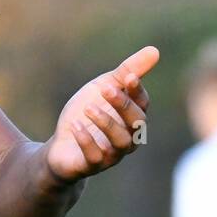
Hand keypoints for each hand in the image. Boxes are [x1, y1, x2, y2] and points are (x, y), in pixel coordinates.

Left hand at [45, 46, 158, 182]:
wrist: (61, 146)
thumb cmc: (87, 115)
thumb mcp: (103, 88)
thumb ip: (127, 72)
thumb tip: (155, 50)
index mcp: (132, 118)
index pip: (142, 104)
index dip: (137, 91)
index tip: (128, 77)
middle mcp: (128, 138)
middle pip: (136, 123)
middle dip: (123, 105)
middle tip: (105, 89)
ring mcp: (112, 154)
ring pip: (120, 142)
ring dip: (105, 123)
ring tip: (87, 109)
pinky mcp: (92, 166)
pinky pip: (96, 158)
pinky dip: (87, 141)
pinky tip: (76, 126)